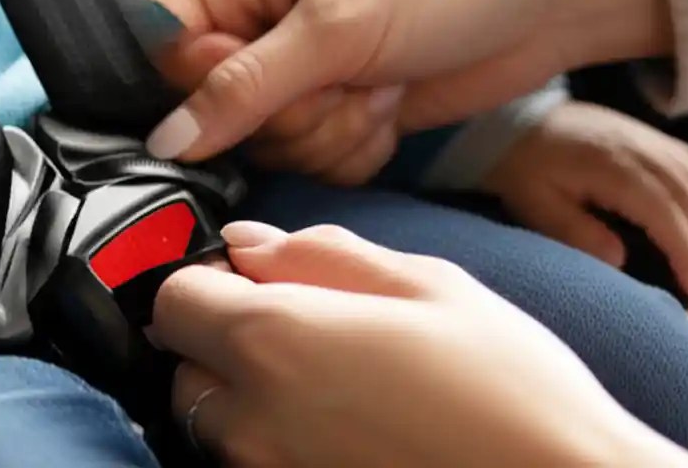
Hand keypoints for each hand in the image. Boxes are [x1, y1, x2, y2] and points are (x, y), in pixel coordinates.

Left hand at [151, 223, 687, 467]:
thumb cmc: (513, 392)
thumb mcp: (426, 285)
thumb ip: (320, 255)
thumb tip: (249, 242)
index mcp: (275, 342)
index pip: (173, 297)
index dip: (210, 278)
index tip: (255, 277)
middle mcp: (252, 420)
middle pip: (187, 363)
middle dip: (228, 338)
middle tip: (311, 329)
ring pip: (218, 420)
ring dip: (253, 393)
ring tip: (344, 383)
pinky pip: (256, 459)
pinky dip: (282, 437)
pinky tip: (353, 426)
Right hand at [156, 28, 403, 184]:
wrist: (536, 2)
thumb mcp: (335, 26)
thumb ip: (244, 87)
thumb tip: (165, 141)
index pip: (165, 51)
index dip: (202, 89)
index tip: (262, 91)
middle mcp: (249, 23)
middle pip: (214, 114)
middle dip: (289, 115)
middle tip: (346, 77)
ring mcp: (289, 73)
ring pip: (266, 149)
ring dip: (329, 132)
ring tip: (380, 85)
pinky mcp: (330, 113)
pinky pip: (309, 166)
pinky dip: (355, 149)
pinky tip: (391, 107)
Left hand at [485, 102, 687, 295]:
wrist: (510, 122)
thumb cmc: (519, 168)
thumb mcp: (534, 205)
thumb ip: (575, 232)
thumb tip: (619, 260)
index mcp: (609, 166)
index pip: (663, 210)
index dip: (683, 249)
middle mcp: (636, 147)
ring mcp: (642, 136)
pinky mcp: (643, 133)